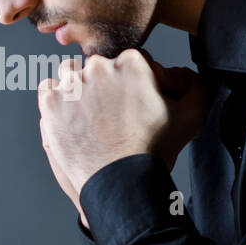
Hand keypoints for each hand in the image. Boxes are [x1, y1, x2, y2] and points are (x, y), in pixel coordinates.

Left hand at [38, 50, 208, 223]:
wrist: (120, 184)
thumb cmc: (152, 152)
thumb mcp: (190, 118)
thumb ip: (196, 89)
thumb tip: (191, 76)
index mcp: (132, 63)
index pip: (129, 61)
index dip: (133, 80)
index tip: (133, 101)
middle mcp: (99, 67)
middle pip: (99, 66)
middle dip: (106, 85)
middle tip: (111, 114)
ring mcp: (72, 84)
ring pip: (71, 73)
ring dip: (78, 88)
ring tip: (88, 115)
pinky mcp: (50, 103)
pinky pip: (48, 89)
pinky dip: (57, 101)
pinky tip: (70, 119)